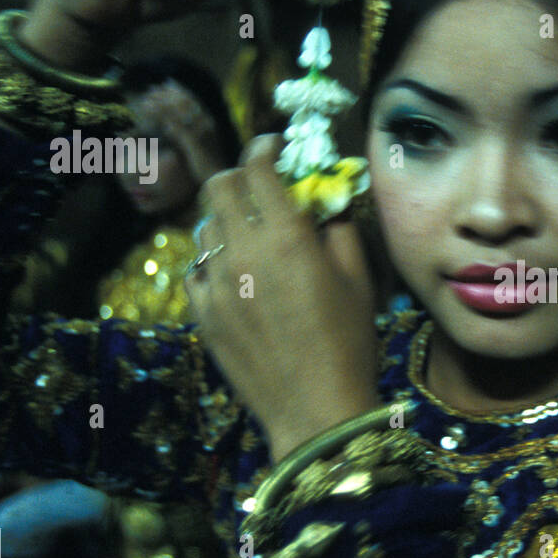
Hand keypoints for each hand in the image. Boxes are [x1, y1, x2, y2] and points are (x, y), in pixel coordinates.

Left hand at [130, 80, 230, 182]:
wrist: (219, 177)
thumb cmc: (210, 163)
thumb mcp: (204, 144)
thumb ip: (194, 131)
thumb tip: (180, 123)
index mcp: (209, 122)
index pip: (193, 100)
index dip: (179, 90)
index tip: (166, 83)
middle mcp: (206, 123)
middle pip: (184, 102)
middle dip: (167, 94)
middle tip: (152, 89)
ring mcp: (200, 132)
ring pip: (178, 112)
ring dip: (161, 104)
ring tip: (147, 101)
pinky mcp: (194, 142)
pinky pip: (175, 126)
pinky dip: (163, 119)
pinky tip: (151, 116)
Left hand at [185, 136, 378, 460]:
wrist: (315, 410)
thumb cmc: (350, 343)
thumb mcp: (359, 279)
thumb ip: (337, 229)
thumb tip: (323, 201)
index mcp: (287, 238)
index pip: (258, 168)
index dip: (264, 149)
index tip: (273, 148)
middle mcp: (244, 252)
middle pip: (220, 187)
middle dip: (239, 177)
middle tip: (258, 185)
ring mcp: (216, 283)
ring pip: (206, 226)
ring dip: (227, 219)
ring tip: (251, 234)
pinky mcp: (202, 312)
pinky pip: (197, 269)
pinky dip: (214, 261)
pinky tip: (236, 275)